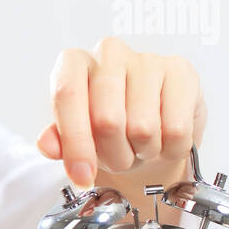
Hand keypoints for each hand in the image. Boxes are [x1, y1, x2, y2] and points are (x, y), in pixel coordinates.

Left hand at [35, 37, 207, 189]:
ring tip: (139, 145)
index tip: (82, 175)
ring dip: (141, 152)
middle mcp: (109, 53)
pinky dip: (169, 149)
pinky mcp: (181, 72)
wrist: (153, 121)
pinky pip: (176, 130)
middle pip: (107, 120)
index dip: (75, 143)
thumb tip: (47, 145)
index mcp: (74, 63)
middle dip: (112, 156)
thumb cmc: (109, 125)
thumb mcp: (77, 134)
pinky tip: (163, 139)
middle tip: (117, 159)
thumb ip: (59, 140)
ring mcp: (147, 60)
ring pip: (143, 128)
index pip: (67, 96)